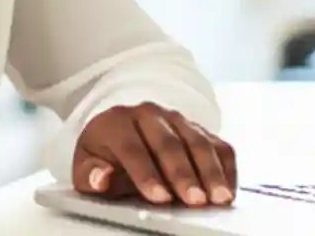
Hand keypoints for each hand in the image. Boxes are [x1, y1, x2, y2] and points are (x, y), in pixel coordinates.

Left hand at [73, 102, 236, 207]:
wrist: (120, 131)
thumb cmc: (105, 155)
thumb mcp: (85, 166)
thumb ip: (91, 175)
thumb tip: (101, 177)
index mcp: (117, 122)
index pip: (132, 148)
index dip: (146, 174)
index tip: (159, 197)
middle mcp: (149, 115)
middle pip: (169, 143)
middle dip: (183, 174)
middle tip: (194, 200)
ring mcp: (177, 119)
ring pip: (198, 141)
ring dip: (210, 171)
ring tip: (218, 197)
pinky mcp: (198, 129)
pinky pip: (218, 144)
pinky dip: (226, 167)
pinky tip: (229, 189)